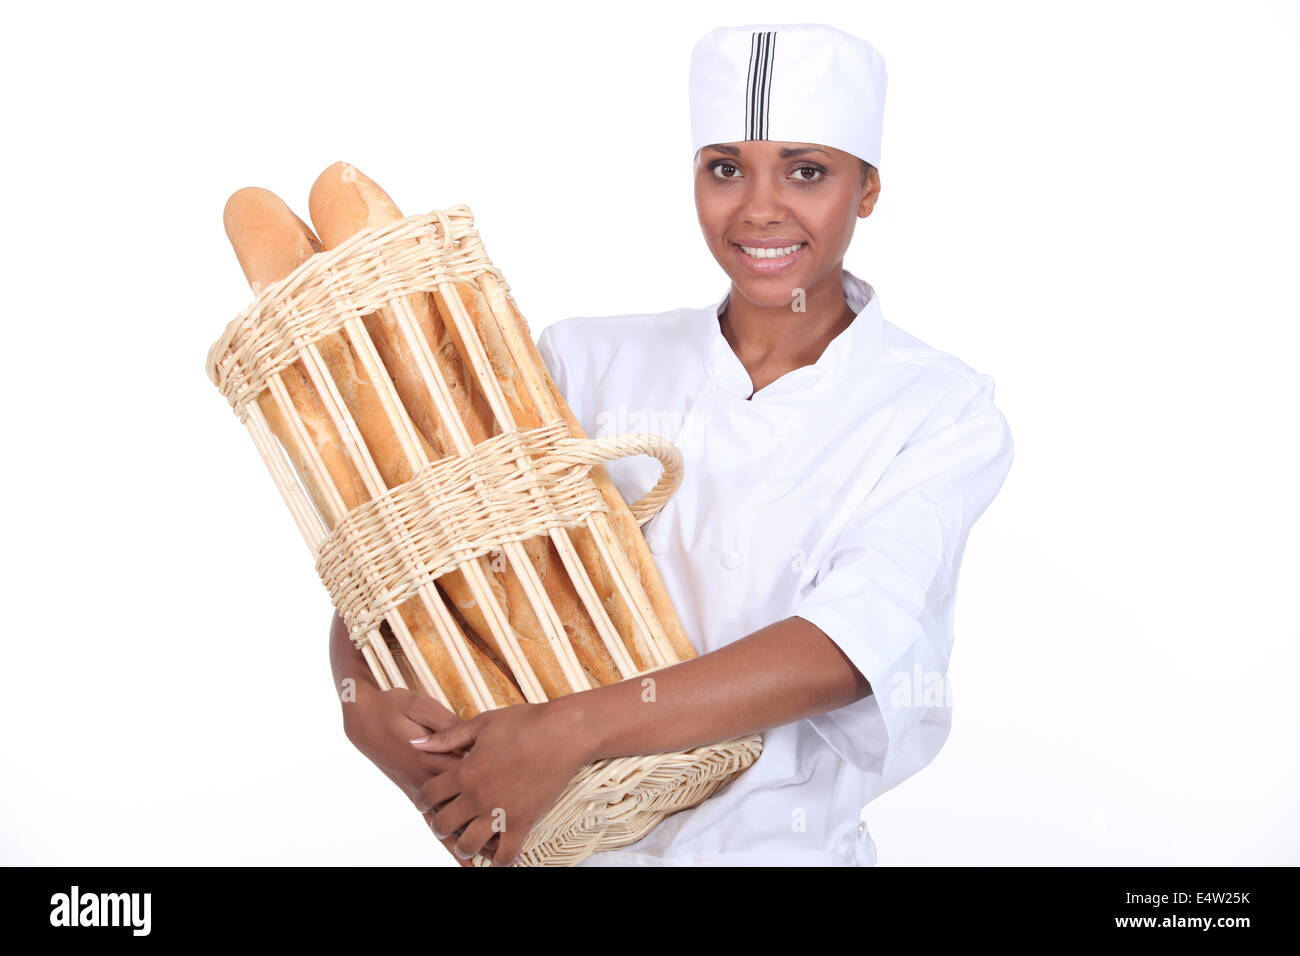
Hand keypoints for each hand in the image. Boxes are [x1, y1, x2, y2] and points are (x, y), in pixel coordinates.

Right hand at [341, 682, 495, 865]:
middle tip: (513, 837)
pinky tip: (465, 860)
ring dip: (471, 838)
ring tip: (493, 856)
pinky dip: (451, 843)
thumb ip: (444, 724)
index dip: (490, 786)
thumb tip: (468, 740)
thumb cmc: (393, 707)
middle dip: (486, 822)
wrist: (362, 720)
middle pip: (460, 807)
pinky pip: (434, 823)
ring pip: (447, 822)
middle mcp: (423, 779)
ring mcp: (417, 789)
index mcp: (428, 757)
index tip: (518, 794)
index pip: (464, 778)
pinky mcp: (413, 793)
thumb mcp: (420, 706)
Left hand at [409, 700, 588, 866]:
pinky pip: (505, 855)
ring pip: (467, 845)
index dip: (423, 800)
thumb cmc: (524, 722)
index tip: (429, 801)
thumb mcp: (482, 724)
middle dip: (439, 825)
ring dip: (463, 847)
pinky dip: (499, 860)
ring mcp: (500, 812)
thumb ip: (447, 738)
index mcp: (464, 771)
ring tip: (469, 841)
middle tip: (447, 822)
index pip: (427, 796)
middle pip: (442, 825)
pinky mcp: (523, 822)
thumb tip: (415, 744)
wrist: (564, 733)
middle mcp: (477, 796)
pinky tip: (498, 854)